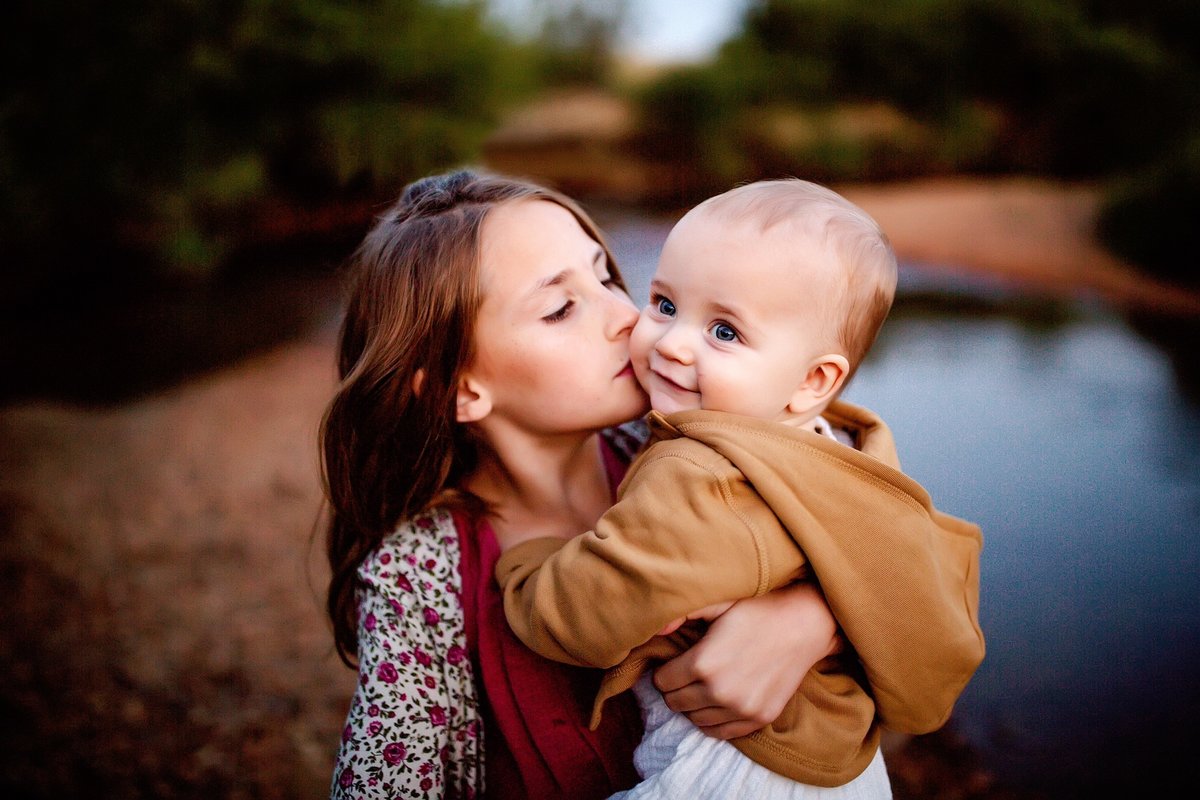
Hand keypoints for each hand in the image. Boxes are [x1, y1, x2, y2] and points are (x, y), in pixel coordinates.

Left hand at [652, 583, 837, 738]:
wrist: (804, 624)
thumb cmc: (758, 608)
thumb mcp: (718, 602)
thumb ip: (683, 612)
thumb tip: (656, 630)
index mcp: (703, 663)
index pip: (662, 682)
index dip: (664, 670)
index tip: (673, 662)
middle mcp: (720, 692)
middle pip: (675, 703)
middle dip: (675, 688)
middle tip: (685, 673)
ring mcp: (741, 709)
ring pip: (695, 720)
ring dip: (692, 704)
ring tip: (701, 685)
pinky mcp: (759, 718)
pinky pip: (720, 733)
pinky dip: (712, 719)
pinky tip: (716, 701)